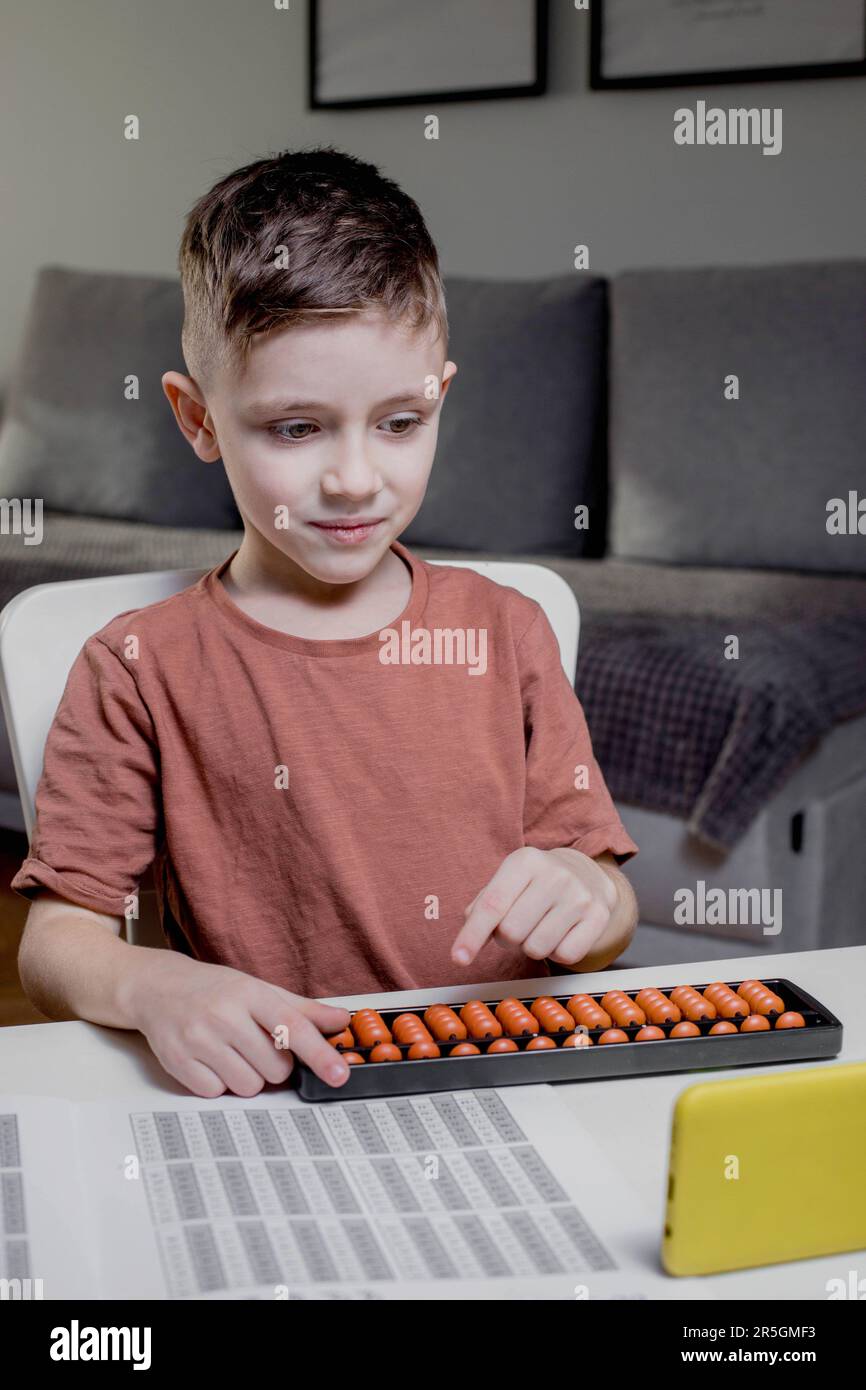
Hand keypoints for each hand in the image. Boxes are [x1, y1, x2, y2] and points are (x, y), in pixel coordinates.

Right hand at [122, 951, 352, 1096]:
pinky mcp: (177, 1062)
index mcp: (250, 994)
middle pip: (275, 1069)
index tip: (339, 1074)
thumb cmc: (214, 990)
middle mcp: (223, 1015)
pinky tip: (211, 1061)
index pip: (292, 1028)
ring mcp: (197, 1039)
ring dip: (248, 1077)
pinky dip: (219, 1084)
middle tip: (256, 1046)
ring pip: (248, 1086)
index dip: (319, 1054)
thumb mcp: (259, 990)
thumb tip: (342, 1021)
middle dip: (274, 1066)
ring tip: (232, 1053)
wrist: (157, 987)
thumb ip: (302, 1010)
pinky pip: (216, 1093)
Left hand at [451, 846, 617, 968]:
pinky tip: (560, 932)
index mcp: (525, 861)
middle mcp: (555, 875)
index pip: (492, 905)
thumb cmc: (537, 882)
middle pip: (511, 932)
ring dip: (531, 946)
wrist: (588, 874)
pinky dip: (556, 952)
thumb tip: (469, 935)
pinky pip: (564, 956)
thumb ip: (484, 905)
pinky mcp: (599, 917)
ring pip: (536, 949)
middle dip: (506, 939)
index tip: (458, 958)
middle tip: (517, 926)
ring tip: (539, 927)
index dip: (472, 935)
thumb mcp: (508, 880)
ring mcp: (580, 896)